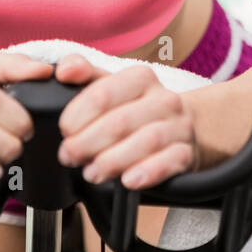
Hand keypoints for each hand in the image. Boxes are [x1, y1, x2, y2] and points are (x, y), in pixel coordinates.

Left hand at [54, 53, 197, 188]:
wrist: (187, 127)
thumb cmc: (139, 108)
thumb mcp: (114, 87)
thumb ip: (85, 75)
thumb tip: (63, 70)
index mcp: (140, 78)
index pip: (102, 94)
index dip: (76, 116)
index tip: (65, 131)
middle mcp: (162, 99)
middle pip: (119, 122)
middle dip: (87, 143)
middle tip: (69, 156)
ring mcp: (178, 126)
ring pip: (145, 141)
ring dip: (112, 161)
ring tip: (92, 172)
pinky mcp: (187, 153)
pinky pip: (170, 161)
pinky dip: (148, 172)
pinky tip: (128, 180)